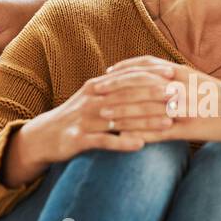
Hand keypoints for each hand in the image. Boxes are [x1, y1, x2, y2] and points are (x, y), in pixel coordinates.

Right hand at [3, 68, 176, 185]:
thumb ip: (115, 89)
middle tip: (178, 97)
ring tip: (168, 123)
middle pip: (127, 96)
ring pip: (119, 118)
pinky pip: (103, 141)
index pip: (127, 78)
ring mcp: (84, 119)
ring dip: (145, 121)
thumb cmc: (76, 117)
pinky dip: (122, 142)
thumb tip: (143, 78)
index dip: (150, 75)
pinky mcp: (77, 139)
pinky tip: (140, 145)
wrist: (43, 137)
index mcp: (97, 87)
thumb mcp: (93, 98)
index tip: (173, 75)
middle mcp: (91, 100)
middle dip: (154, 95)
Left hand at [99, 55, 220, 143]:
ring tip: (100, 114)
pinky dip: (139, 133)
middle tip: (91, 91)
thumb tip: (154, 72)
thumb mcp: (197, 81)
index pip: (144, 68)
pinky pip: (157, 131)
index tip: (103, 74)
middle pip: (138, 85)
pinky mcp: (187, 128)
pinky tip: (123, 137)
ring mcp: (182, 108)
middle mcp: (179, 87)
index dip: (122, 71)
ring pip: (144, 108)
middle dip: (112, 88)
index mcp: (181, 73)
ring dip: (120, 111)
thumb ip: (174, 77)